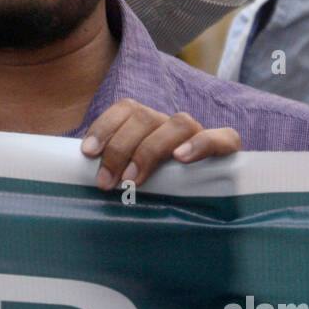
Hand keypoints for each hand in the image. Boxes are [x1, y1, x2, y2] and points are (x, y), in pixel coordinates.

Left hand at [81, 98, 239, 189]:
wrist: (218, 200)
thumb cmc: (164, 190)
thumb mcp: (136, 176)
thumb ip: (115, 169)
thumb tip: (80, 175)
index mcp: (150, 124)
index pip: (127, 108)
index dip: (105, 126)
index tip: (87, 152)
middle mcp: (172, 124)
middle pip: (145, 117)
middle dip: (120, 148)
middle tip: (106, 182)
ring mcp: (201, 133)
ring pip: (177, 123)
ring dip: (150, 150)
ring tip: (132, 180)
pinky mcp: (228, 148)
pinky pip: (221, 137)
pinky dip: (200, 144)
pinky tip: (181, 158)